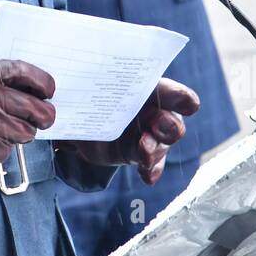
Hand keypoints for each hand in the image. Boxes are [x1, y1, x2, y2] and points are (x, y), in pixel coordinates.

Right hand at [0, 59, 55, 172]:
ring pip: (26, 133)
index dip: (44, 83)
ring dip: (19, 134)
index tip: (49, 90)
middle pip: (37, 109)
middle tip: (42, 119)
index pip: (27, 72)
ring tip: (1, 131)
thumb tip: (25, 92)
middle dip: (44, 116)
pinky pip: (7, 150)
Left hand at [56, 78, 199, 184]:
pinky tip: (148, 176)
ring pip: (162, 144)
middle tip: (158, 126)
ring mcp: (150, 135)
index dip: (181, 96)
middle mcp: (154, 111)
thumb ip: (89, 83)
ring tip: (145, 152)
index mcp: (147, 87)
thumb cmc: (95, 93)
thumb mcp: (92, 85)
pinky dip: (152, 170)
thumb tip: (66, 78)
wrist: (84, 121)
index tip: (189, 104)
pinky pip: (152, 165)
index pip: (170, 90)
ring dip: (156, 148)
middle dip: (168, 124)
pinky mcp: (141, 155)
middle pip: (171, 119)